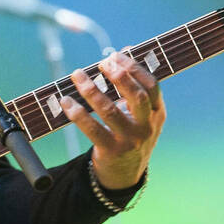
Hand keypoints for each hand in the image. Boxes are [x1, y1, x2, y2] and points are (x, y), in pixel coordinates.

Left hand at [60, 50, 165, 189]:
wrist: (125, 172)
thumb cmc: (130, 132)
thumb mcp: (139, 112)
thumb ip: (133, 84)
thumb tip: (124, 50)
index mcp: (157, 113)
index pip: (152, 86)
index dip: (135, 68)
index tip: (115, 55)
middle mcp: (147, 126)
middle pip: (136, 97)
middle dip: (119, 77)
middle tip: (101, 63)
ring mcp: (130, 140)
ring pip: (110, 111)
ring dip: (91, 90)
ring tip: (77, 75)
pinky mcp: (112, 151)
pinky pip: (93, 129)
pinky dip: (77, 114)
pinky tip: (66, 101)